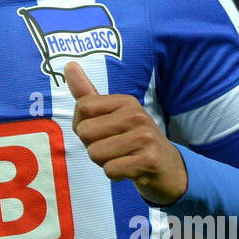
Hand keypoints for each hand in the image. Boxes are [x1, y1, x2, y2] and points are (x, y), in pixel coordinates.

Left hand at [63, 61, 188, 206]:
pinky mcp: (149, 160)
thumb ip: (87, 93)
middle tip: (115, 148)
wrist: (169, 168)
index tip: (102, 132)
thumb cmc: (132, 140)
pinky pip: (110, 170)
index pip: (82, 107)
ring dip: (104, 162)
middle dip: (93, 146)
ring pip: (95, 153)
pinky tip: (130, 169)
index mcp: (125, 101)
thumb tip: (69, 64)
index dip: (83, 125)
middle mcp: (136, 115)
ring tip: (123, 158)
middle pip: (85, 132)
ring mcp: (145, 137)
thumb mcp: (112, 114)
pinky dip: (115, 174)